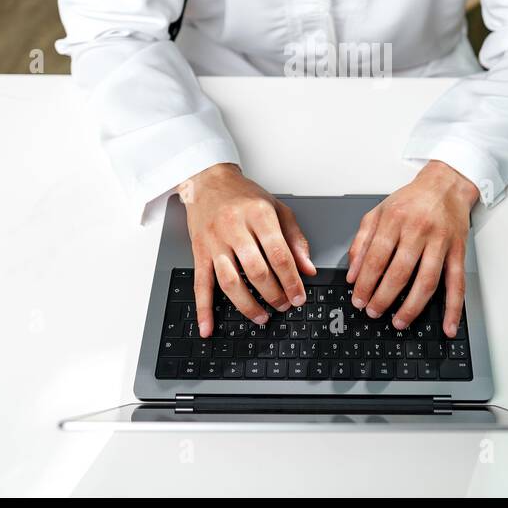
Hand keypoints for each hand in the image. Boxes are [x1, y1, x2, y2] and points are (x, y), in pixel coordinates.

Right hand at [181, 163, 316, 337]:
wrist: (208, 181)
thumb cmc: (244, 195)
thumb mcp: (277, 209)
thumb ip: (295, 239)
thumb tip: (308, 269)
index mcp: (259, 215)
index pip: (279, 255)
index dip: (292, 280)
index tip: (299, 296)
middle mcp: (235, 228)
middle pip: (256, 271)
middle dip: (274, 295)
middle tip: (284, 306)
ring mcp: (214, 241)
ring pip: (230, 281)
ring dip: (247, 305)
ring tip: (262, 316)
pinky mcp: (199, 251)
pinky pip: (200, 284)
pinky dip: (203, 309)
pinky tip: (207, 326)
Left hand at [345, 160, 478, 337]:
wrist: (445, 184)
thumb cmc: (411, 200)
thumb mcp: (378, 213)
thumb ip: (360, 242)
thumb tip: (352, 274)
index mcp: (394, 220)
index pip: (375, 259)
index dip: (365, 284)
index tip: (358, 300)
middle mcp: (418, 230)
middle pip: (399, 273)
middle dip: (383, 298)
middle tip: (373, 312)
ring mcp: (440, 242)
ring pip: (427, 282)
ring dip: (411, 307)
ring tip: (399, 321)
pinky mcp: (458, 251)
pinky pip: (457, 283)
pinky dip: (454, 308)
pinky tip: (448, 326)